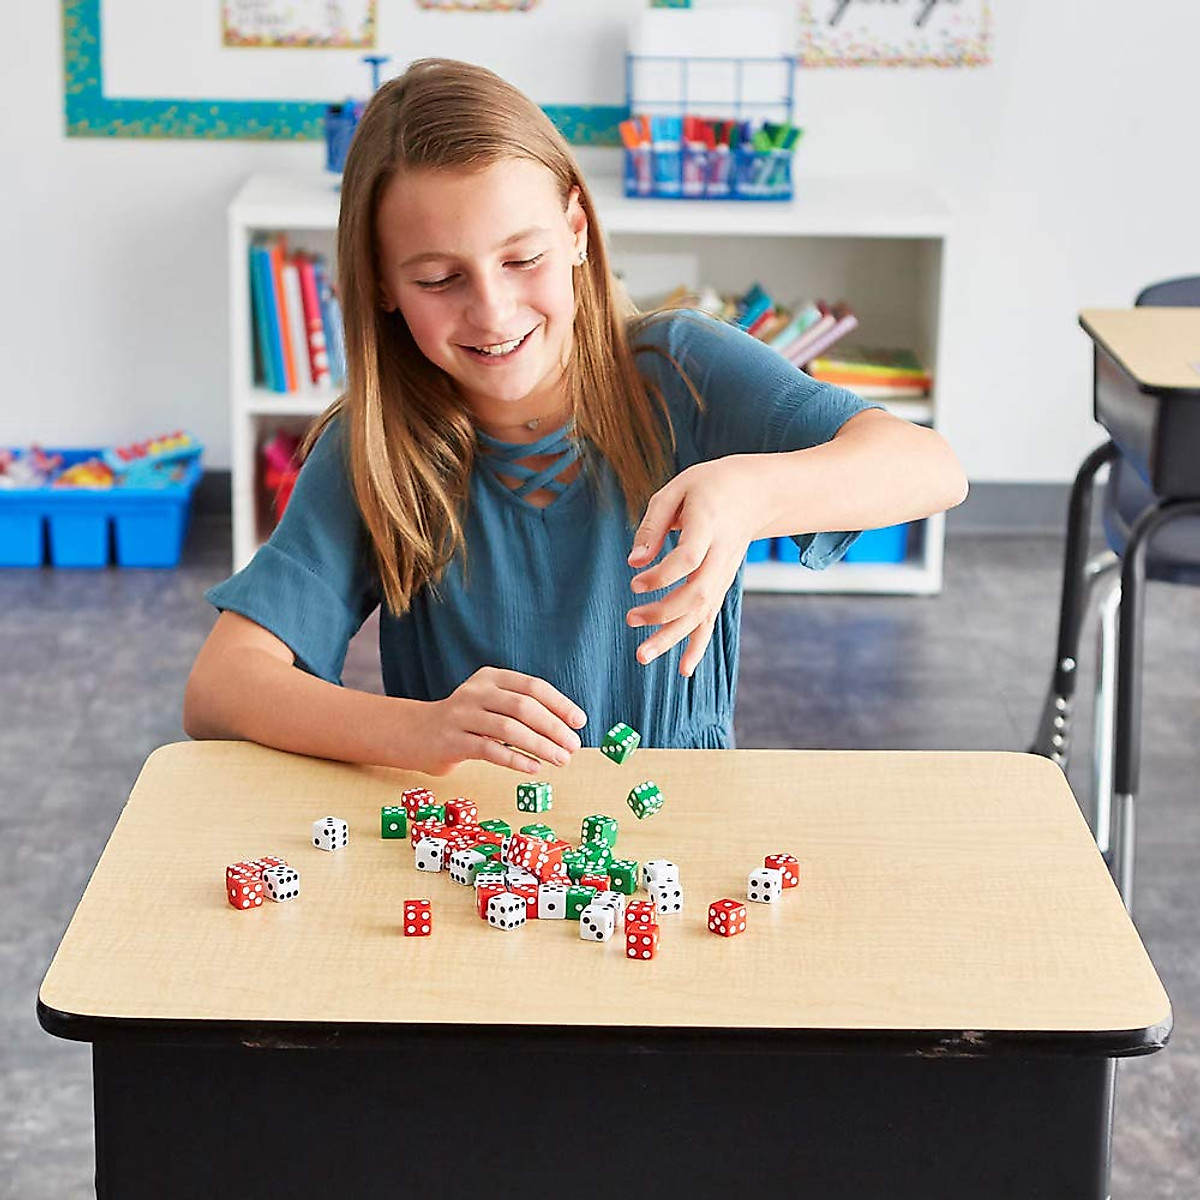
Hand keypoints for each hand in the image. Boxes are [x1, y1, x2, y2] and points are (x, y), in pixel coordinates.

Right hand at [417, 667, 587, 774]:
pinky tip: (534, 768)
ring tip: (560, 760)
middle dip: (553, 728)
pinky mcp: (452, 741)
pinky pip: (490, 750)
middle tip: (573, 747)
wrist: (415, 733)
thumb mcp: (490, 703)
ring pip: (509, 729)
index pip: (533, 686)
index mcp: (491, 677)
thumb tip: (565, 730)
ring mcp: (461, 716)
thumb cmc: (465, 722)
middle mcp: (476, 692)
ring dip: (540, 746)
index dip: (560, 704)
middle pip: (523, 707)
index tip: (579, 722)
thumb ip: (520, 709)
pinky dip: (516, 760)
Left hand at [627, 457, 758, 676]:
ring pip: (703, 613)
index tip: (634, 582)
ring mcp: (725, 573)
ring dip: (673, 637)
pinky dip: (698, 646)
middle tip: (630, 619)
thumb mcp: (678, 489)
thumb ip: (653, 524)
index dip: (660, 575)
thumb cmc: (710, 486)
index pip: (687, 559)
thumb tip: (633, 562)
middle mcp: (721, 556)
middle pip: (697, 595)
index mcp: (709, 526)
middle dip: (663, 614)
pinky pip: (711, 619)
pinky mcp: (723, 584)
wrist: (757, 494)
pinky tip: (683, 669)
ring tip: (642, 656)